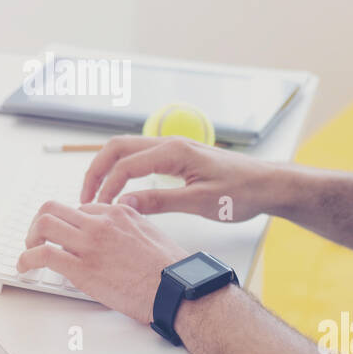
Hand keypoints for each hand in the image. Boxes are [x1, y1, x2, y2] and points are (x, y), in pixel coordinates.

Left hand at [16, 201, 190, 323]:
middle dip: (39, 223)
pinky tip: (25, 266)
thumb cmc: (169, 268)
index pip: (79, 209)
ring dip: (30, 238)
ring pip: (43, 225)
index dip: (67, 223)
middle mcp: (100, 223)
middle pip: (53, 208)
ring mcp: (89, 245)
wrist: (176, 289)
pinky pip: (44, 255)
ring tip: (29, 251)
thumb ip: (130, 223)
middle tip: (37, 238)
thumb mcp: (151, 231)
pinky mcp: (82, 269)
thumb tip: (118, 221)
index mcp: (117, 213)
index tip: (64, 236)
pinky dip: (27, 258)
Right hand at [80, 135, 273, 222]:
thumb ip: (159, 202)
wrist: (267, 184)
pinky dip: (122, 170)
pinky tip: (121, 191)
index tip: (97, 210)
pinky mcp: (176, 156)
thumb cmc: (241, 193)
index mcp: (173, 151)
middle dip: (96, 171)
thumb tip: (124, 205)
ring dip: (107, 169)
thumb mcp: (199, 202)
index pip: (125, 165)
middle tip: (85, 199)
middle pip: (117, 148)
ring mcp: (172, 148)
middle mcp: (169, 143)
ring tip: (97, 195)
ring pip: (126, 150)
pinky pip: (139, 157)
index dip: (106, 187)